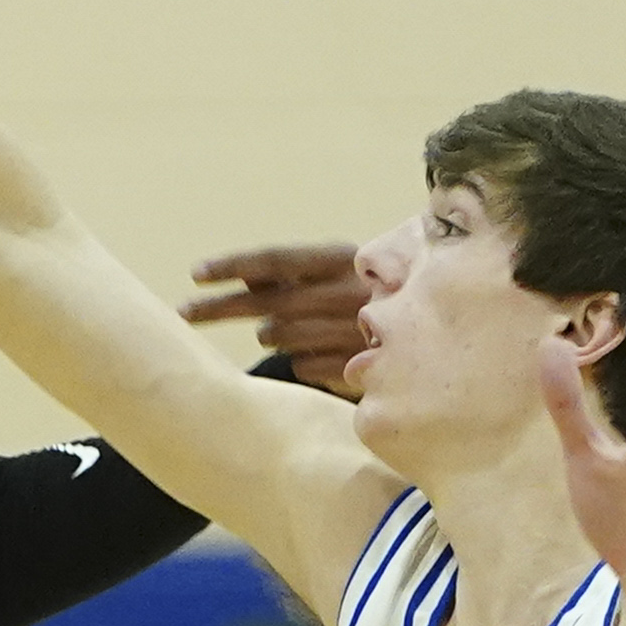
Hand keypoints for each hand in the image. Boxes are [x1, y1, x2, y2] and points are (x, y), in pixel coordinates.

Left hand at [182, 244, 366, 395]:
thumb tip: (243, 275)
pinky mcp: (358, 367)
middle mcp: (348, 291)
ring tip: (284, 331)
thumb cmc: (373, 295)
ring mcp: (354, 331)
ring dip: (271, 334)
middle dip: (219, 307)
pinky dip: (301, 361)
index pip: (275, 258)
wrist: (440, 332)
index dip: (232, 264)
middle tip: (185, 311)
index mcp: (342, 258)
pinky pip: (301, 366)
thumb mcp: (337, 273)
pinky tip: (321, 354)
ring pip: (279, 337)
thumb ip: (290, 274)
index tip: (195, 272)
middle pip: (267, 302)